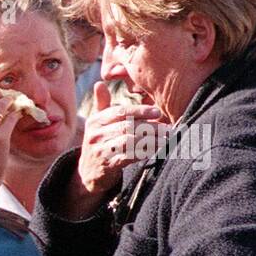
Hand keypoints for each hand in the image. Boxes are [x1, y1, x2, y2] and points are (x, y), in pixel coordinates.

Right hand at [65, 83, 162, 214]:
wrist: (88, 172)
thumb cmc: (98, 143)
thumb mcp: (96, 123)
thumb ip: (101, 104)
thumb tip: (100, 83)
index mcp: (95, 121)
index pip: (120, 112)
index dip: (139, 111)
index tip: (157, 112)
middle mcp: (95, 135)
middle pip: (127, 127)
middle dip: (150, 126)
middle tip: (168, 127)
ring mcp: (100, 151)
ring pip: (129, 142)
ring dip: (150, 140)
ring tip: (166, 138)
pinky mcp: (106, 166)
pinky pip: (128, 157)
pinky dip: (144, 152)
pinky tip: (156, 150)